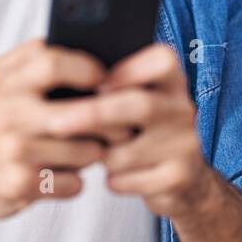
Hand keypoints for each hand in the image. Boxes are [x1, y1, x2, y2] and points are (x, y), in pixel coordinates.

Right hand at [0, 39, 137, 222]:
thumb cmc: (2, 125)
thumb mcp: (7, 82)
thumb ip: (40, 59)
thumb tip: (95, 55)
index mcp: (9, 80)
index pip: (53, 63)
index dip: (88, 70)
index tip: (105, 81)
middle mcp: (8, 111)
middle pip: (81, 114)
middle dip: (109, 123)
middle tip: (120, 127)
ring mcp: (13, 149)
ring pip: (85, 151)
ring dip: (92, 155)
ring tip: (80, 152)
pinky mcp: (19, 183)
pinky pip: (74, 183)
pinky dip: (75, 182)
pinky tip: (61, 176)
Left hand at [51, 43, 214, 218]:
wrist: (186, 180)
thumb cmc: (147, 133)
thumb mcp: (142, 103)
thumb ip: (116, 91)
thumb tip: (64, 83)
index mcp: (174, 84)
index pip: (162, 61)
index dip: (129, 69)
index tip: (98, 84)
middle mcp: (185, 110)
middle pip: (140, 105)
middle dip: (94, 114)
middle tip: (55, 124)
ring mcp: (185, 146)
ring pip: (123, 152)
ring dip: (101, 157)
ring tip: (103, 154)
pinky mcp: (178, 178)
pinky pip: (126, 180)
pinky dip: (113, 180)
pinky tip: (120, 177)